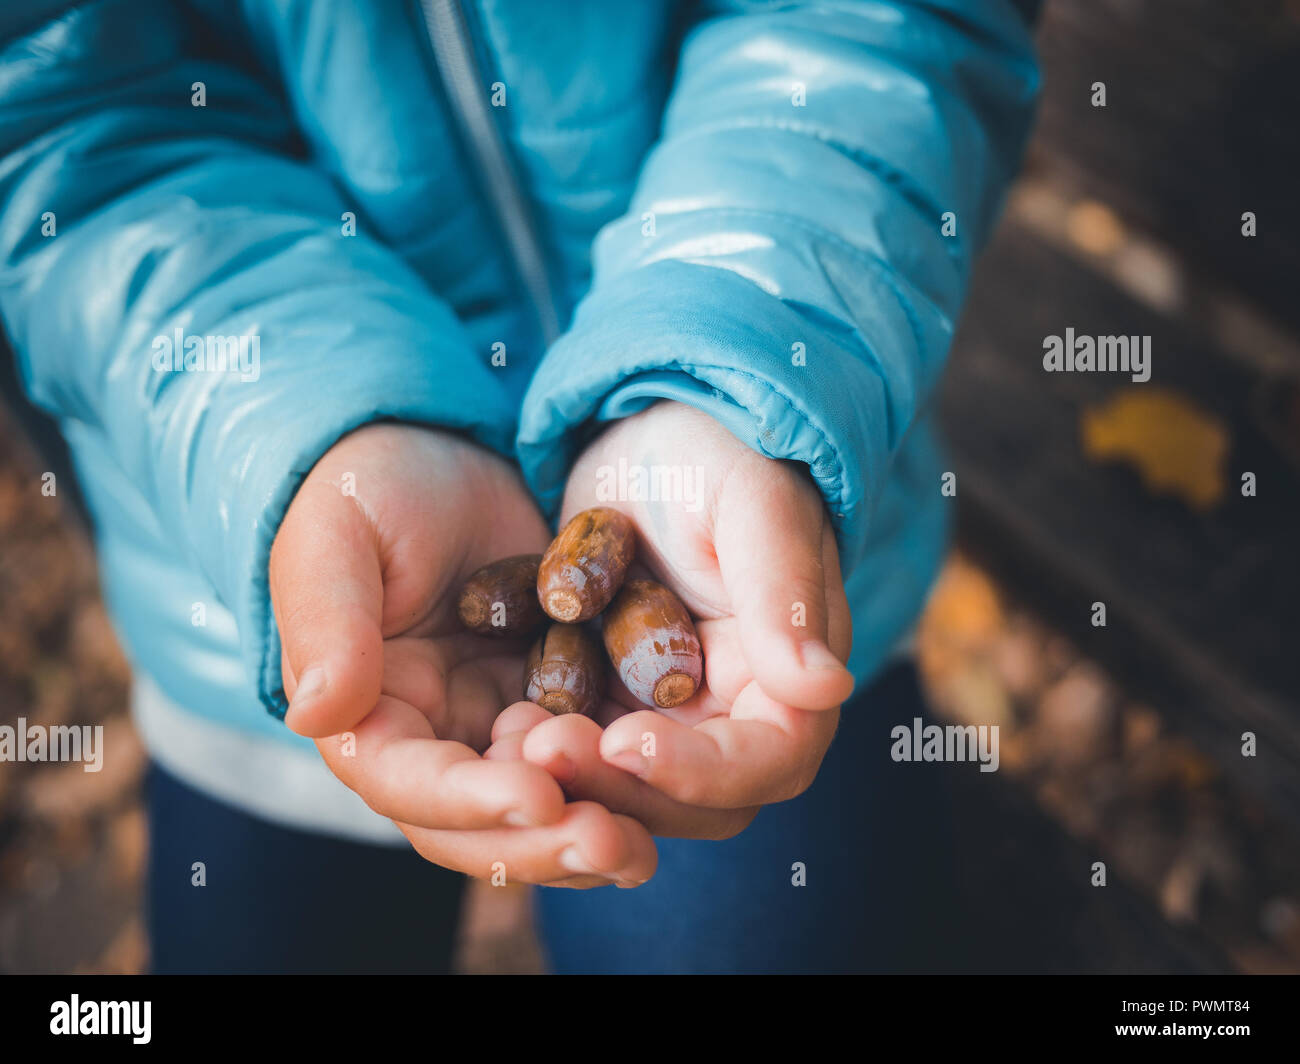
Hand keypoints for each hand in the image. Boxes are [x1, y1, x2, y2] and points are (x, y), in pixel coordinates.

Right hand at [269, 424, 656, 886]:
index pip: (411, 786)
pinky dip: (624, 788)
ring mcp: (497, 729)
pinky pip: (590, 764)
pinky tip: (671, 794)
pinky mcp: (556, 703)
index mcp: (367, 719)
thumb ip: (328, 624)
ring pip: (541, 812)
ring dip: (589, 835)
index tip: (537, 796)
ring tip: (643, 844)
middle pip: (480, 827)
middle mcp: (433, 743)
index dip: (470, 801)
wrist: (437, 452)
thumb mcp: (338, 538)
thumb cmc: (369, 487)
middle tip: (613, 841)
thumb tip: (313, 714)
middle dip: (543, 843)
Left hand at [492, 401, 853, 839]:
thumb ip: (784, 595)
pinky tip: (493, 727)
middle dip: (619, 786)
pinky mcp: (608, 700)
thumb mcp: (753, 505)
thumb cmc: (720, 452)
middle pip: (694, 798)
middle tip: (541, 749)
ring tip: (507, 741)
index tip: (625, 740)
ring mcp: (668, 713)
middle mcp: (735, 710)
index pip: (769, 758)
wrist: (654, 430)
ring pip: (628, 789)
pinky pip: (578, 748)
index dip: (702, 769)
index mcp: (790, 674)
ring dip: (572, 780)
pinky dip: (540, 751)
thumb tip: (822, 688)